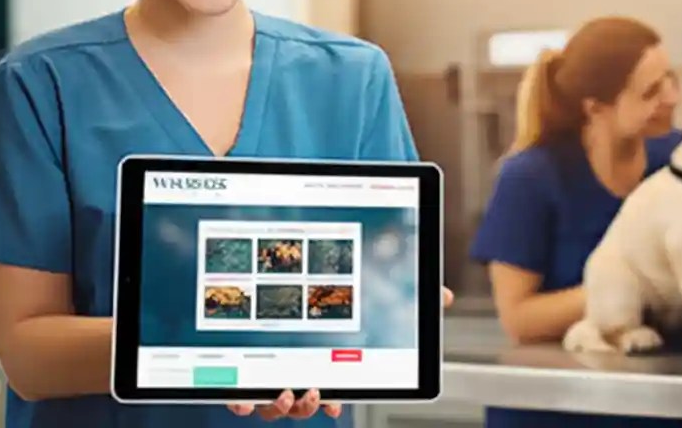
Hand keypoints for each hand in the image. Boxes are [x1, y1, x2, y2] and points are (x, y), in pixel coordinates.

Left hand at [225, 287, 453, 419]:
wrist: (273, 275)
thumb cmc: (327, 294)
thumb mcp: (371, 299)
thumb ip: (408, 301)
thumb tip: (445, 297)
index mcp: (323, 365)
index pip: (330, 393)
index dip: (331, 404)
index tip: (335, 406)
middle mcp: (295, 373)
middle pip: (299, 404)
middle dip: (305, 406)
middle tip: (311, 392)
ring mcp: (266, 373)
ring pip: (269, 404)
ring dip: (276, 406)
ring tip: (282, 391)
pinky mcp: (239, 366)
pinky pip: (236, 391)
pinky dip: (237, 399)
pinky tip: (238, 395)